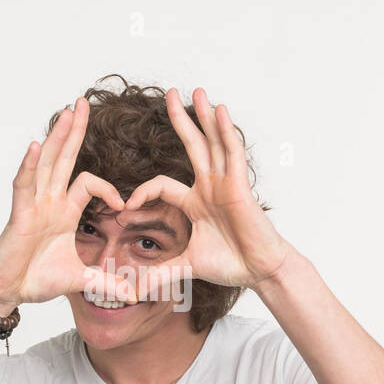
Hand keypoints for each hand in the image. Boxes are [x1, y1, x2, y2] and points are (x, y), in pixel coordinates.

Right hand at [0, 96, 137, 313]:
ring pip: (47, 164)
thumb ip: (107, 283)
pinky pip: (25, 185)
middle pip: (65, 158)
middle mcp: (49, 201)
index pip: (89, 184)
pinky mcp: (19, 214)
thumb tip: (134, 296)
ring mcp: (33, 205)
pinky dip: (30, 166)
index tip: (124, 207)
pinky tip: (37, 146)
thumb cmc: (36, 279)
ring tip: (69, 112)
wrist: (9, 292)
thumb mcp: (81, 280)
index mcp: (64, 211)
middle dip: (75, 131)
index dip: (109, 189)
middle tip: (84, 103)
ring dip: (58, 138)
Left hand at [122, 87, 291, 293]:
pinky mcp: (240, 186)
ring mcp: (226, 184)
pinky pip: (232, 154)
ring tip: (197, 91)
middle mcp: (210, 187)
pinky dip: (225, 132)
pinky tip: (218, 112)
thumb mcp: (186, 266)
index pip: (163, 185)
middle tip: (170, 93)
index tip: (125, 208)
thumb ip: (160, 274)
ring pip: (213, 143)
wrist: (259, 271)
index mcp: (195, 202)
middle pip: (193, 146)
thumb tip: (133, 291)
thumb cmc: (231, 264)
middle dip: (182, 120)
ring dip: (204, 117)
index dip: (142, 192)